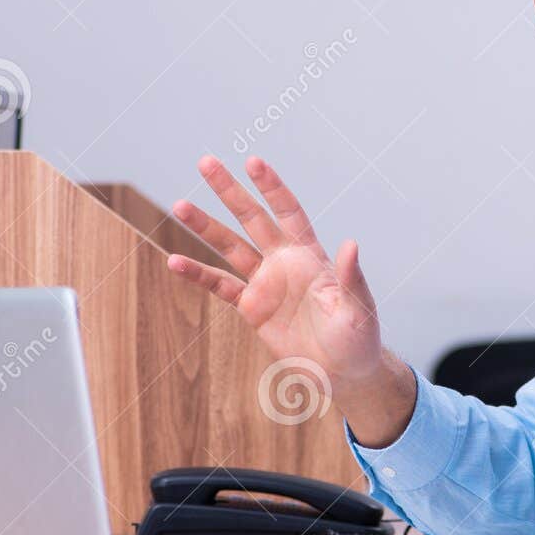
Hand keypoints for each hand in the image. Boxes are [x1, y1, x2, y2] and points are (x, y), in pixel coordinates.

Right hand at [166, 155, 414, 443]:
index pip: (288, 212)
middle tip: (206, 163)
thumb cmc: (358, 338)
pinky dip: (198, 275)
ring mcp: (265, 283)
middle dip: (230, 191)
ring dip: (205, 227)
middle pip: (252, 219)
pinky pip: (220, 286)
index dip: (272, 188)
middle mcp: (284, 262)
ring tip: (180, 205)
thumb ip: (352, 277)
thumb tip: (351, 244)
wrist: (342, 372)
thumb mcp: (359, 308)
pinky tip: (175, 261)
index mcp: (310, 256)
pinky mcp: (251, 308)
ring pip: (229, 247)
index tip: (252, 162)